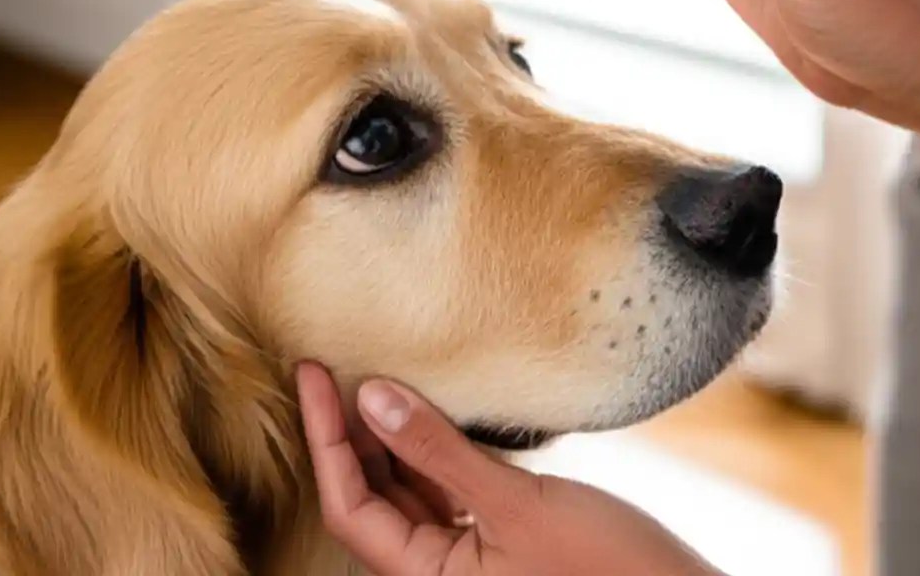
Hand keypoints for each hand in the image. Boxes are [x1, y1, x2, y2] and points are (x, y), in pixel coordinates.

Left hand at [295, 363, 719, 575]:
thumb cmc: (608, 569)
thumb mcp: (518, 503)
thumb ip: (440, 451)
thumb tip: (372, 396)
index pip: (350, 505)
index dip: (324, 437)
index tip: (311, 372)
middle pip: (371, 500)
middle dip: (349, 434)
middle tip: (330, 365)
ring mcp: (467, 563)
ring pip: (407, 497)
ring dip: (390, 442)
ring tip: (375, 379)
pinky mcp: (498, 547)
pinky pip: (445, 497)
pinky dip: (432, 456)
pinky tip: (432, 413)